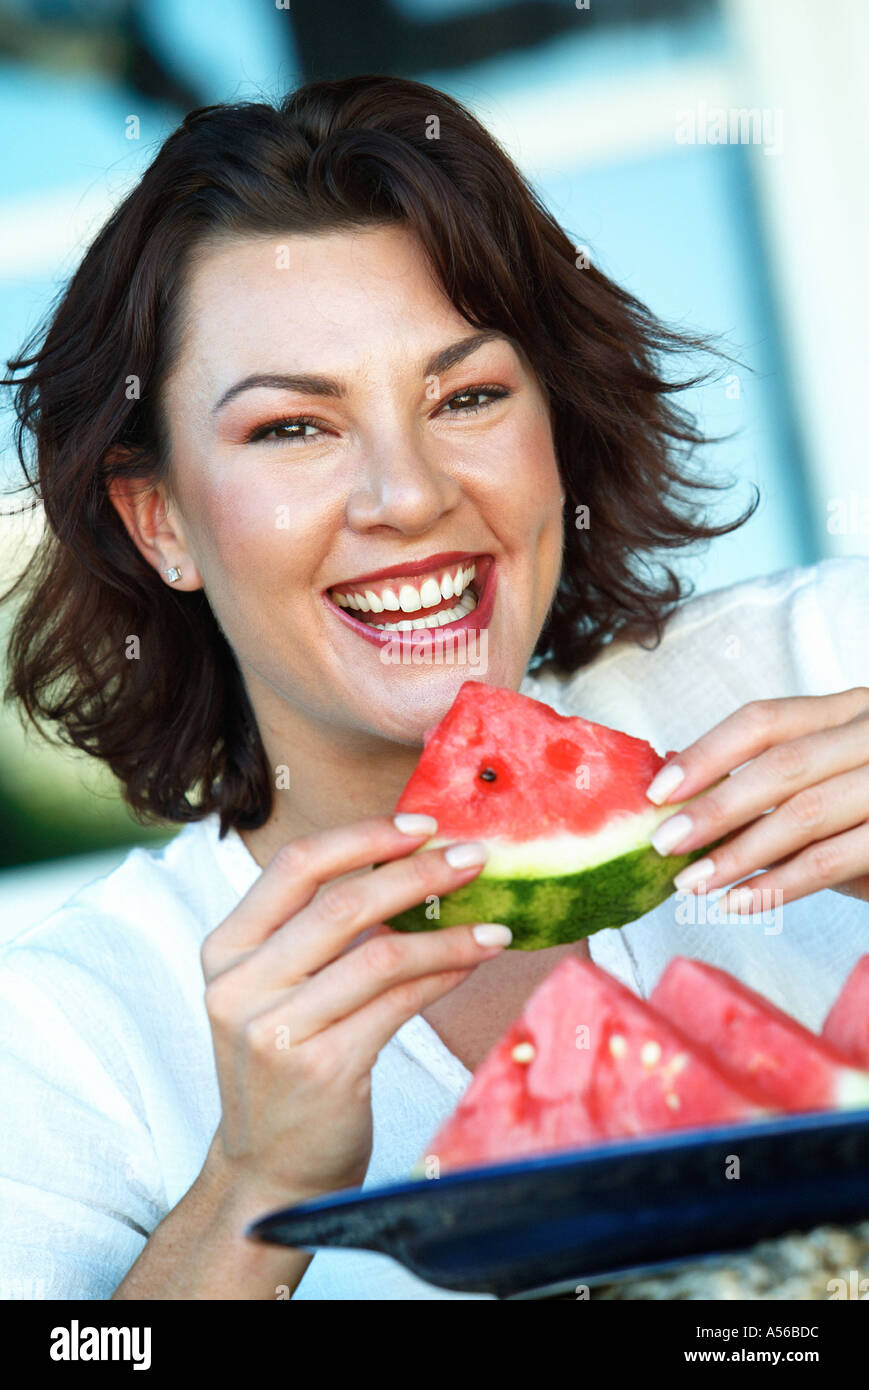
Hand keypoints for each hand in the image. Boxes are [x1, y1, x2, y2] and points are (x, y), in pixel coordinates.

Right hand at [199, 815, 510, 1210]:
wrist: (272, 1171)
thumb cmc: (288, 1065)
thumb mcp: (277, 990)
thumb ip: (317, 932)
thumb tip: (412, 863)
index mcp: (225, 951)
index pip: (295, 866)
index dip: (363, 836)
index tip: (423, 824)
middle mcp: (239, 987)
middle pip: (341, 905)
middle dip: (417, 873)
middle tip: (474, 857)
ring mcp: (276, 1031)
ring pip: (378, 955)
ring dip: (447, 931)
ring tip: (494, 921)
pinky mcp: (322, 1069)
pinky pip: (399, 1003)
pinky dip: (444, 974)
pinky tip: (475, 960)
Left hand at [644, 687, 868, 911]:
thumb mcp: (827, 781)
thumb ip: (770, 787)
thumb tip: (680, 803)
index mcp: (847, 710)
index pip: (764, 720)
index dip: (707, 754)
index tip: (657, 792)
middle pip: (781, 766)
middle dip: (714, 808)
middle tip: (663, 844)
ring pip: (806, 814)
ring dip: (740, 853)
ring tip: (693, 883)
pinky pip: (833, 861)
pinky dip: (781, 885)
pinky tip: (740, 902)